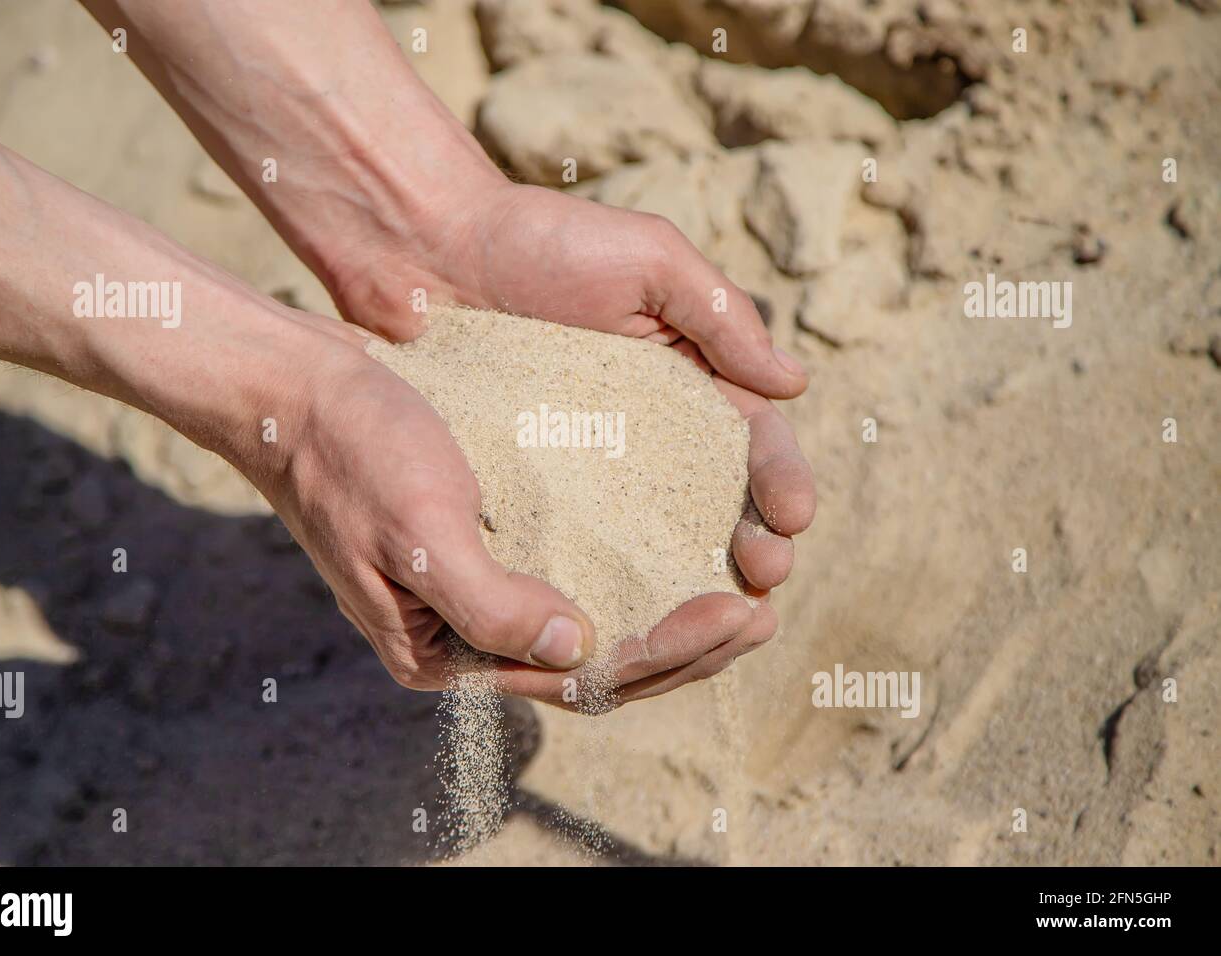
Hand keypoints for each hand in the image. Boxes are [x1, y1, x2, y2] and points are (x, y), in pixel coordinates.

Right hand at [252, 324, 794, 707]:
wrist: (300, 393)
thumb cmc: (353, 455)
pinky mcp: (492, 546)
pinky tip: (681, 547)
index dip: (667, 652)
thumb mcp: (417, 535)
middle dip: (686, 646)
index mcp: (444, 653)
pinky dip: (635, 571)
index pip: (579, 679)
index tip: (739, 611)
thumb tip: (578, 648)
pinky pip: (579, 575)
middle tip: (763, 613)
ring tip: (743, 590)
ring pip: (597, 624)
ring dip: (668, 614)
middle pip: (598, 665)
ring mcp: (481, 592)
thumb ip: (493, 607)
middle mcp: (467, 636)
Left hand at [327, 180, 816, 608]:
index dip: (781, 482)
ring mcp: (590, 465)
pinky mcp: (534, 488)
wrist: (426, 248)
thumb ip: (721, 317)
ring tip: (714, 611)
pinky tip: (625, 611)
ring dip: (693, 575)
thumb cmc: (541, 240)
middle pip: (717, 501)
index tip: (795, 518)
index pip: (753, 441)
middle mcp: (647, 430)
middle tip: (765, 574)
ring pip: (655, 534)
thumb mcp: (649, 260)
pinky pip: (578, 541)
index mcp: (687, 377)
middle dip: (753, 541)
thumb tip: (795, 386)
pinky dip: (607, 577)